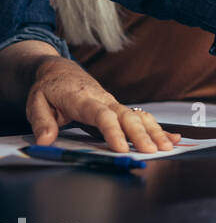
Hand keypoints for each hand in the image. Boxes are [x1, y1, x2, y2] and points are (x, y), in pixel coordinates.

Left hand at [26, 57, 179, 153]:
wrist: (61, 71)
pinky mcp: (120, 109)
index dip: (112, 131)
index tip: (119, 148)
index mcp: (82, 100)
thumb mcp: (35, 102)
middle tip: (151, 151)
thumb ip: (41, 122)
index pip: (101, 115)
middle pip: (127, 116)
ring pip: (138, 116)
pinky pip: (142, 117)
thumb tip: (45, 141)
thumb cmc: (49, 88)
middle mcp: (104, 100)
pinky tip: (172, 137)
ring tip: (167, 147)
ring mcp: (115, 104)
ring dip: (154, 131)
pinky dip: (158, 127)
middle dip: (141, 134)